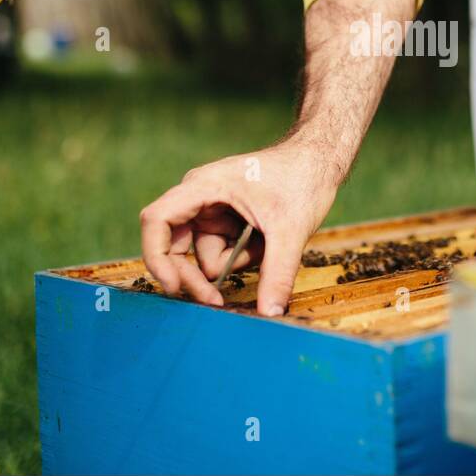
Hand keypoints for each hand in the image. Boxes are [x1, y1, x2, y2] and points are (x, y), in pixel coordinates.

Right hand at [139, 139, 338, 314]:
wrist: (318, 161)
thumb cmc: (301, 179)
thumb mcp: (291, 229)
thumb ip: (277, 272)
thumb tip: (270, 314)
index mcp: (202, 187)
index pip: (157, 220)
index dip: (157, 257)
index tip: (174, 287)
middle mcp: (198, 198)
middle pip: (176, 248)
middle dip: (196, 276)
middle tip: (217, 303)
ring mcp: (211, 210)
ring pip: (207, 256)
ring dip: (235, 262)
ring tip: (267, 243)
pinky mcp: (225, 221)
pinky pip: (224, 252)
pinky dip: (244, 256)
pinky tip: (266, 241)